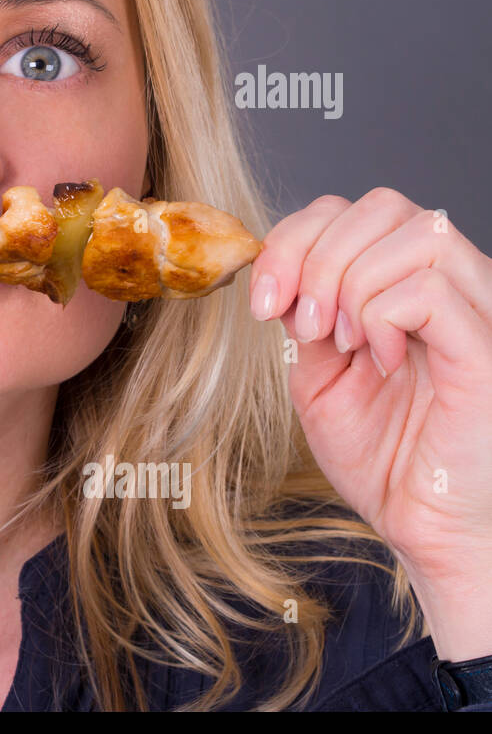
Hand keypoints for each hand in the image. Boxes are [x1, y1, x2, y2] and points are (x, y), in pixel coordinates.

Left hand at [250, 188, 491, 659]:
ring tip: (343, 343)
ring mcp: (476, 311)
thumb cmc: (385, 459)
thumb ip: (303, 318)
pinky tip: (379, 359)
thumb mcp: (318, 378)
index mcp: (404, 286)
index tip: (263, 300)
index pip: (352, 211)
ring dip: (351, 282)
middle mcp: (448, 287)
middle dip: (314, 253)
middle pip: (382, 204)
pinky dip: (383, 315)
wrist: (428, 528)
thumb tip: (281, 276)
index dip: (295, 238)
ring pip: (416, 231)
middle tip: (301, 323)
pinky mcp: (485, 347)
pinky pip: (431, 288)